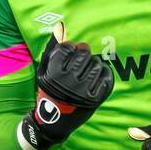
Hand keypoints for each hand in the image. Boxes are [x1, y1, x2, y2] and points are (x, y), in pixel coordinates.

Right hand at [21, 20, 113, 149]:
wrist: (54, 122)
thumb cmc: (49, 92)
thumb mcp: (43, 72)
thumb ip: (51, 50)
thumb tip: (60, 27)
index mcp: (54, 74)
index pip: (68, 48)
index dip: (70, 48)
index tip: (70, 53)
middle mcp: (69, 82)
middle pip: (84, 53)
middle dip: (83, 53)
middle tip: (82, 57)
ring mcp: (83, 91)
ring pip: (97, 64)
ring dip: (94, 63)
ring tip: (88, 70)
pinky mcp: (96, 99)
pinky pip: (107, 77)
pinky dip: (104, 74)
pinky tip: (97, 77)